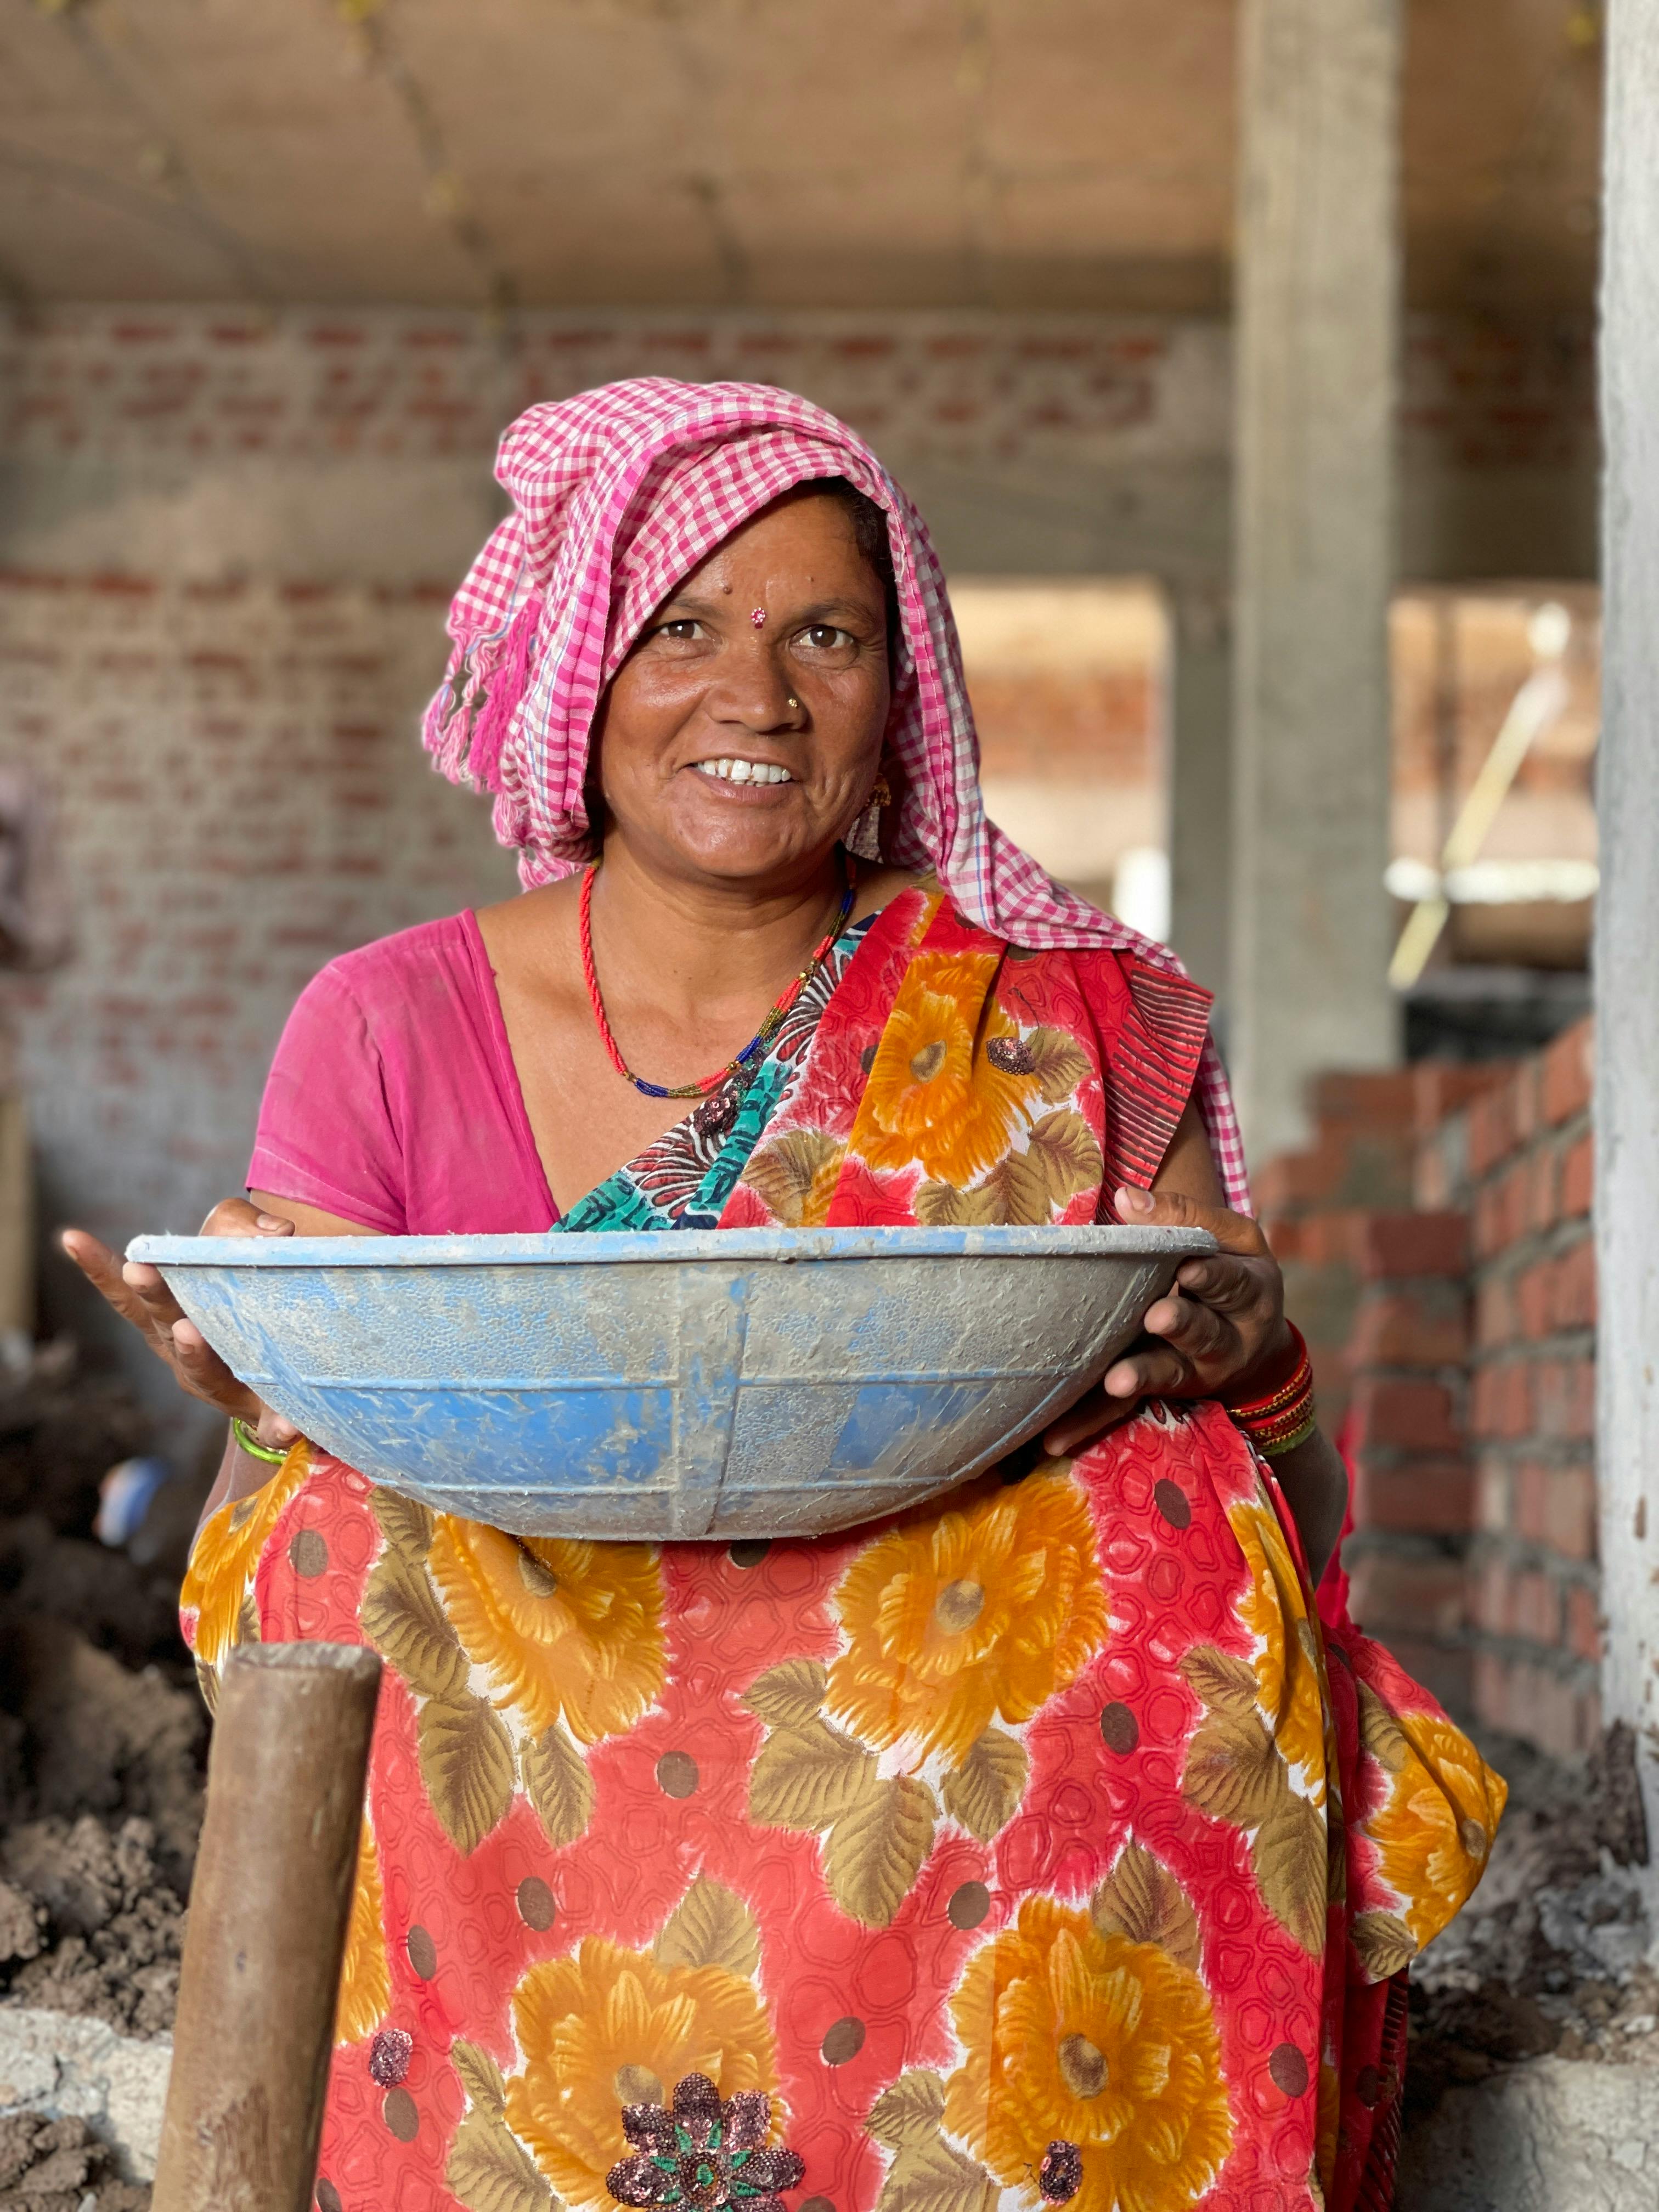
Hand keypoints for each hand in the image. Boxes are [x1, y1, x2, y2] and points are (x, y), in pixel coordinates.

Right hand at [61, 1198, 301, 1451]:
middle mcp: (185, 1358)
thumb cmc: (249, 1308)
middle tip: (139, 1270)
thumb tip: (279, 1229)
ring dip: (195, 1354)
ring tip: (190, 1332)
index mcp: (171, 1322)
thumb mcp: (244, 1255)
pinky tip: (286, 1428)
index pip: (131, 1295)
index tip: (72, 1237)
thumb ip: (248, 1230)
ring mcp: (222, 1390)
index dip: (101, 1269)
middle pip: (166, 1326)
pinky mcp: (267, 1417)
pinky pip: (271, 1424)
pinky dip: (276, 1425)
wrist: (293, 1379)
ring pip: (205, 1374)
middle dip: (153, 1297)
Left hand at [1042, 1185, 1291, 1457]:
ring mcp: (1193, 1372)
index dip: (1212, 1277)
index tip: (1188, 1268)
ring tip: (1116, 1381)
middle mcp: (1227, 1340)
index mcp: (1249, 1293)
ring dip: (1141, 1377)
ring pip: (1167, 1374)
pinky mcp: (1159, 1394)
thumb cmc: (1233, 1274)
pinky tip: (1055, 1439)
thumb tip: (1126, 1198)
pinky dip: (1090, 1423)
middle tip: (1157, 1317)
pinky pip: (1124, 1411)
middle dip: (1181, 1325)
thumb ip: (1185, 1216)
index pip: (1232, 1282)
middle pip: (1204, 1333)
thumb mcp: (1229, 1239)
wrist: (1256, 1349)